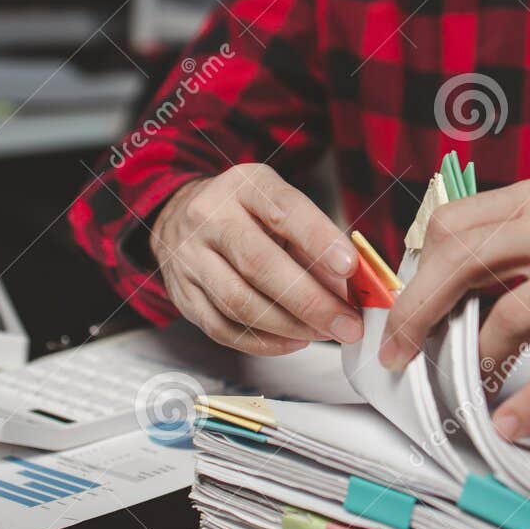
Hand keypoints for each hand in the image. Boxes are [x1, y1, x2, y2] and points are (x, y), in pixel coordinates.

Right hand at [150, 163, 363, 355]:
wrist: (181, 217)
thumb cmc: (246, 213)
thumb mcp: (280, 207)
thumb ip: (313, 243)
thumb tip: (348, 289)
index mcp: (244, 186)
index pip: (283, 210)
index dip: (318, 239)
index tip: (349, 267)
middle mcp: (210, 217)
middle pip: (259, 264)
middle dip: (310, 301)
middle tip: (346, 323)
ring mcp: (190, 258)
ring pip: (239, 302)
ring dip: (289, 326)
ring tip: (323, 333)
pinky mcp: (182, 295)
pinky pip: (222, 328)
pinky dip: (263, 342)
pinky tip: (292, 341)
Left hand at [379, 175, 529, 438]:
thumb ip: (522, 238)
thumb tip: (461, 284)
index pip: (452, 223)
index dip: (416, 266)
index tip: (403, 302)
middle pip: (460, 261)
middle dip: (416, 312)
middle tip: (397, 352)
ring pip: (508, 315)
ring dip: (473, 359)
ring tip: (459, 391)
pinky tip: (511, 423)